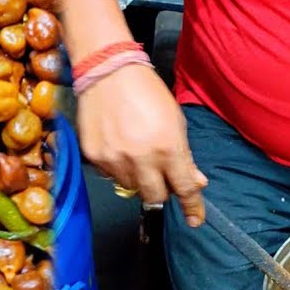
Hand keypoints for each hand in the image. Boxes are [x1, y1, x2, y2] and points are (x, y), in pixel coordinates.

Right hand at [76, 63, 207, 225]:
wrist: (107, 70)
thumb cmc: (146, 90)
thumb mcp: (175, 120)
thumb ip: (184, 155)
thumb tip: (195, 181)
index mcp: (167, 148)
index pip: (184, 188)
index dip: (192, 206)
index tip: (196, 219)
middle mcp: (140, 159)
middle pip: (155, 197)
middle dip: (162, 190)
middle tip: (161, 174)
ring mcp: (114, 159)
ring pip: (131, 187)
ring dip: (138, 178)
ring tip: (135, 152)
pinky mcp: (94, 156)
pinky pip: (110, 174)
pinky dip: (118, 167)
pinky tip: (118, 145)